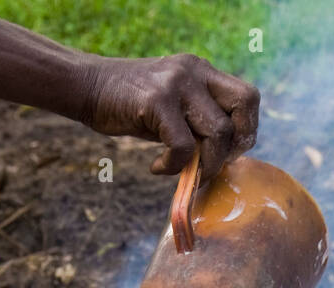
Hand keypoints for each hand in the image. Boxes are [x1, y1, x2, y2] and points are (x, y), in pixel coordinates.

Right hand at [83, 54, 258, 182]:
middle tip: (211, 165)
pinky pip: (184, 146)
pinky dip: (174, 166)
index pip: (247, 96)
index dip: (245, 129)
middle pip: (244, 107)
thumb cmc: (128, 104)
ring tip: (180, 171)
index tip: (226, 153)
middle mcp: (196, 71)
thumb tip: (219, 157)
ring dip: (205, 164)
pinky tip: (157, 167)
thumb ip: (195, 122)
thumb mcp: (170, 106)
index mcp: (203, 71)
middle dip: (234, 145)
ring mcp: (178, 83)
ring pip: (218, 132)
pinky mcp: (157, 101)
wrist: (86, 86)